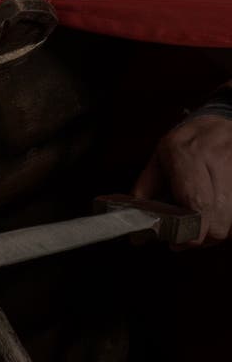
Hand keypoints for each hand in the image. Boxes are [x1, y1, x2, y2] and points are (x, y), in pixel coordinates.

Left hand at [132, 114, 231, 245]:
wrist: (223, 120)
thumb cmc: (189, 140)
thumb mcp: (160, 157)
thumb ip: (145, 190)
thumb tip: (137, 231)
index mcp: (189, 155)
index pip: (197, 203)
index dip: (191, 231)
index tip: (177, 241)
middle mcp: (218, 163)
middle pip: (218, 222)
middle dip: (202, 236)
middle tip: (188, 235)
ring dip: (217, 231)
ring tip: (203, 221)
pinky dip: (229, 224)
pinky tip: (217, 213)